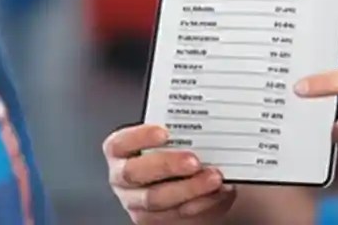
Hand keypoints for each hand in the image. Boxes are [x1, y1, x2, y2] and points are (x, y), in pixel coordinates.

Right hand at [103, 124, 236, 223]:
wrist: (188, 179)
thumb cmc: (177, 149)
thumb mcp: (175, 136)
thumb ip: (182, 130)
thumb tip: (207, 122)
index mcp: (120, 150)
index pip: (120, 143)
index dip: (140, 137)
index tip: (165, 133)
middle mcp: (121, 177)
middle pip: (135, 173)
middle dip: (167, 166)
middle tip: (194, 161)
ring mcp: (134, 201)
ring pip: (156, 199)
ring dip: (189, 188)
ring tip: (214, 178)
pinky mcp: (152, 219)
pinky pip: (175, 214)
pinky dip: (200, 202)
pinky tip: (217, 191)